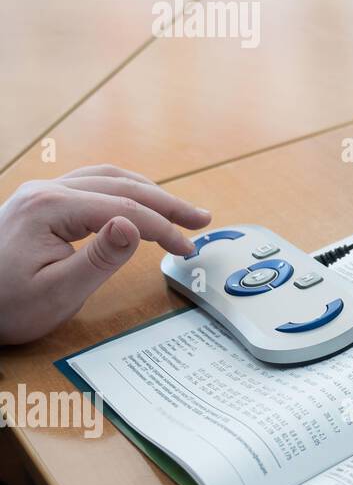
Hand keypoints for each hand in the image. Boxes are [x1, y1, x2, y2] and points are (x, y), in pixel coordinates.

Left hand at [0, 165, 210, 344]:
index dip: (162, 228)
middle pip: (121, 185)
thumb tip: (133, 225)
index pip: (123, 209)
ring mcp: (41, 193)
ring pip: (108, 178)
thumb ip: (98, 258)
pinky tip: (140, 202)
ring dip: (148, 191)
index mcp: (49, 208)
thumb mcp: (56, 293)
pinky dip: (125, 190)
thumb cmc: (6, 307)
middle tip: (201, 219)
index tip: (187, 248)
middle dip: (166, 203)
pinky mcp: (41, 202)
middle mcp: (45, 190)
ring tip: (179, 210)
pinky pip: (92, 184)